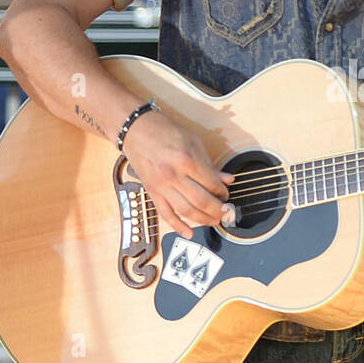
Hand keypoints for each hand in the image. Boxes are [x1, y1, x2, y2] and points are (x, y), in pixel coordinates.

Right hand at [121, 109, 235, 238]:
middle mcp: (174, 175)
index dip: (222, 192)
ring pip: (186, 210)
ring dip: (203, 220)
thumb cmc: (165, 131)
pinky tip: (189, 233)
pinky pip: (165, 213)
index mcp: (187, 160)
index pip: (211, 183)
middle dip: (217, 210)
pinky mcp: (152, 192)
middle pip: (201, 200)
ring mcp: (162, 186)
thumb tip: (227, 179)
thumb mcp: (194, 141)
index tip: (226, 194)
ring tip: (214, 221)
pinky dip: (178, 226)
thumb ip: (210, 163)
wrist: (136, 129)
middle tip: (226, 213)